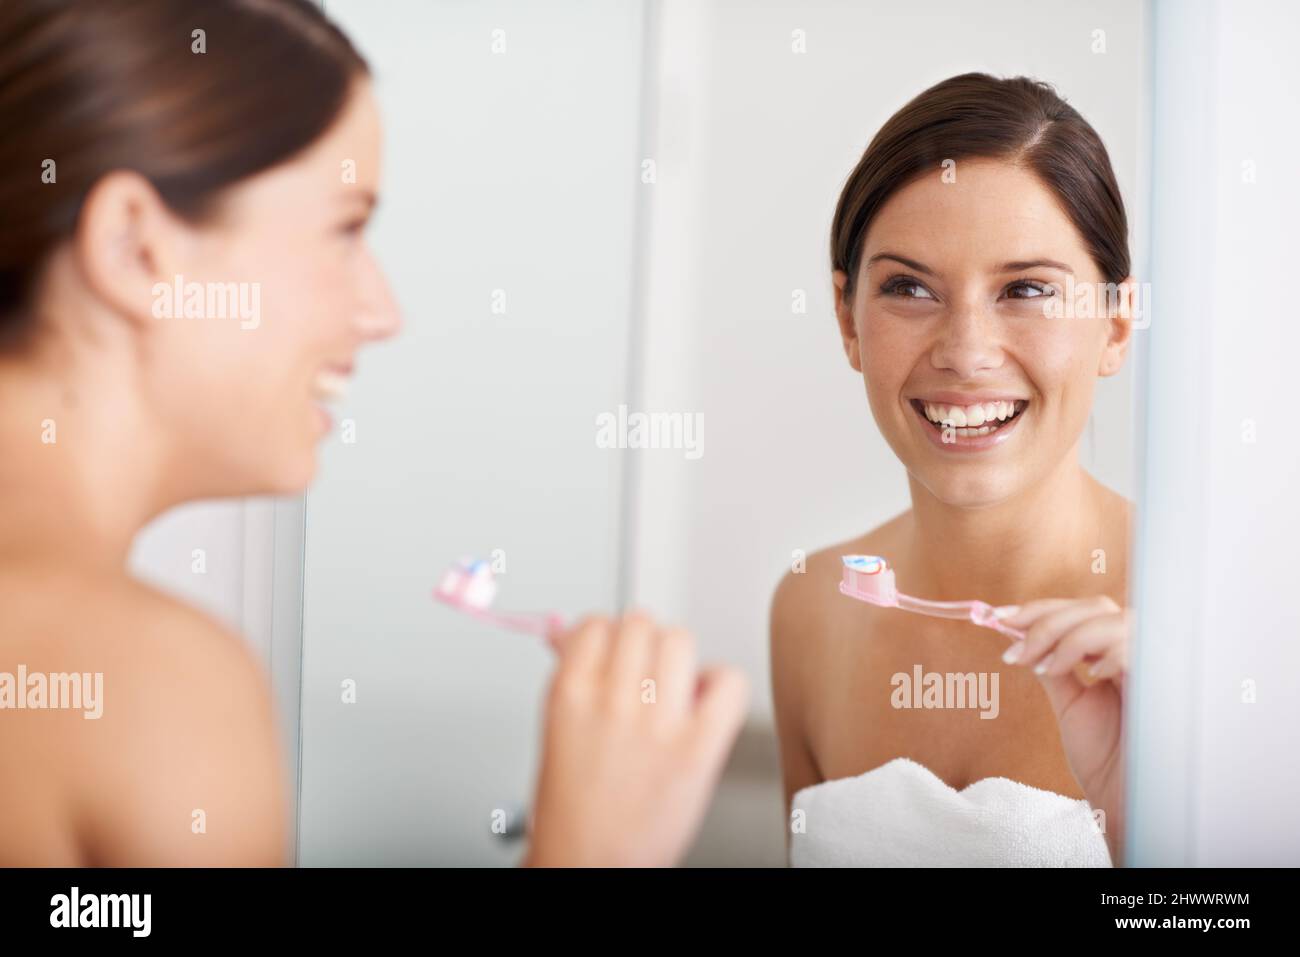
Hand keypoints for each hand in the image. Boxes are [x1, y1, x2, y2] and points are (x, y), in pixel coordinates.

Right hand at [523, 612, 747, 866]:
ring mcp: (657, 724)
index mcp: (570, 694)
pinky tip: (704, 706)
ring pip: (680, 640)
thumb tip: (567, 631)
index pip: (597, 624)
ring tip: (672, 690)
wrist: (592, 864)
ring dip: (679, 659)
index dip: (609, 636)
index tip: (614, 654)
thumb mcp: (559, 727)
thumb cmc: (574, 807)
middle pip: (641, 623)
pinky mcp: (698, 748)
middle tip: (644, 673)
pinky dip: (722, 686)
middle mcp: (612, 702)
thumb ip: (571, 672)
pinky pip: (728, 683)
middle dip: (644, 644)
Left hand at [996, 595, 1131, 863]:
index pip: (1082, 610)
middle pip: (1095, 607)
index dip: (1042, 609)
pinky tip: (1090, 675)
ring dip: (1069, 638)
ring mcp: (1154, 666)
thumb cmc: (1103, 755)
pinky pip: (1135, 649)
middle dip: (1047, 622)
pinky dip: (1104, 654)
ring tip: (1046, 668)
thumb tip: (1016, 634)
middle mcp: (1138, 653)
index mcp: (1115, 653)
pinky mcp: (1162, 684)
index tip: (1000, 617)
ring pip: (1112, 621)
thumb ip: (1053, 665)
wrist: (1122, 797)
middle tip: (1014, 651)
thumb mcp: (1070, 701)